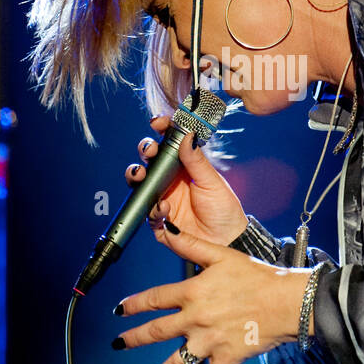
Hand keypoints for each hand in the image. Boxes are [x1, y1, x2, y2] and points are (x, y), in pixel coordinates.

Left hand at [112, 225, 313, 363]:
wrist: (287, 301)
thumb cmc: (258, 275)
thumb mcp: (221, 254)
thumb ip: (189, 244)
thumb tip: (165, 230)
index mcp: (192, 293)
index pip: (154, 299)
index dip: (134, 304)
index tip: (120, 310)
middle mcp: (196, 319)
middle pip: (157, 332)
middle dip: (134, 339)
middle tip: (119, 344)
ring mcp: (210, 341)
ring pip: (177, 363)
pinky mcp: (228, 358)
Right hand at [125, 114, 247, 245]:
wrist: (226, 240)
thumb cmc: (223, 210)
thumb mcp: (211, 182)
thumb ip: (196, 160)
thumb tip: (188, 135)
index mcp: (185, 166)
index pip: (169, 143)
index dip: (162, 130)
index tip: (158, 122)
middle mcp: (170, 180)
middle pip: (150, 159)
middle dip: (145, 150)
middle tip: (149, 151)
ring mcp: (162, 198)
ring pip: (140, 183)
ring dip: (136, 175)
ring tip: (141, 175)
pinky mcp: (159, 220)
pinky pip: (148, 211)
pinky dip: (153, 208)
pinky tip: (164, 207)